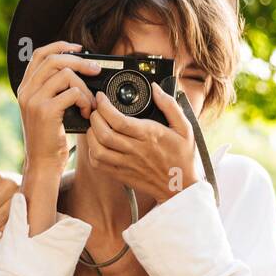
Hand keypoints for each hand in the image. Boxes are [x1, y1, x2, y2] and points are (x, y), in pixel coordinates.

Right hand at [17, 40, 101, 168]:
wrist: (42, 163)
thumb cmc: (49, 139)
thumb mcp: (48, 109)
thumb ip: (54, 90)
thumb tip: (78, 70)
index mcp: (25, 88)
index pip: (40, 54)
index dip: (60, 46)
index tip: (79, 49)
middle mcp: (26, 91)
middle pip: (55, 60)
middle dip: (80, 62)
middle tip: (96, 70)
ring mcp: (34, 100)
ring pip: (66, 74)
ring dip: (85, 87)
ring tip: (90, 103)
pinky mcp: (46, 111)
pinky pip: (72, 92)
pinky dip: (85, 100)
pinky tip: (86, 113)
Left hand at [85, 83, 200, 202]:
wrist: (180, 187)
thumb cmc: (182, 157)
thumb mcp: (184, 127)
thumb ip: (170, 105)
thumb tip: (155, 88)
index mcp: (149, 136)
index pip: (119, 120)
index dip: (104, 107)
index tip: (101, 98)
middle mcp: (135, 150)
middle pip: (104, 133)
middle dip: (94, 117)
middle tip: (96, 109)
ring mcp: (126, 164)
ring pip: (97, 149)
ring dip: (90, 135)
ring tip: (94, 125)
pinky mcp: (121, 175)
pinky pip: (98, 164)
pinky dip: (92, 152)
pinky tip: (97, 143)